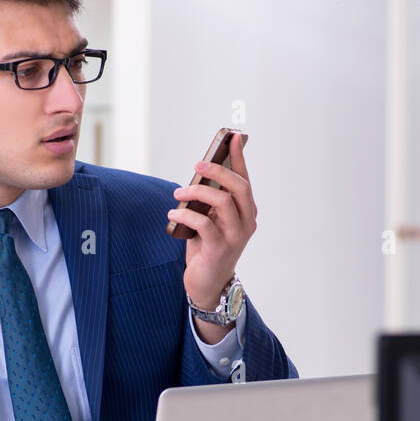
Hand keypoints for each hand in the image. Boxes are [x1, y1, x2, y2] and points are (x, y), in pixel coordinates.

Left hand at [167, 132, 256, 310]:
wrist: (207, 284)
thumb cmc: (207, 248)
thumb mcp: (210, 220)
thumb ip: (209, 201)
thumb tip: (198, 174)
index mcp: (246, 212)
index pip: (245, 179)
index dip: (239, 158)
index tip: (231, 137)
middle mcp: (246, 222)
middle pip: (239, 187)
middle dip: (218, 171)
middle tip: (197, 165)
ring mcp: (236, 236)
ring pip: (223, 202)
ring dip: (197, 192)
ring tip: (178, 193)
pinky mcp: (220, 249)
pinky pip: (204, 224)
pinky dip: (186, 215)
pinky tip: (173, 214)